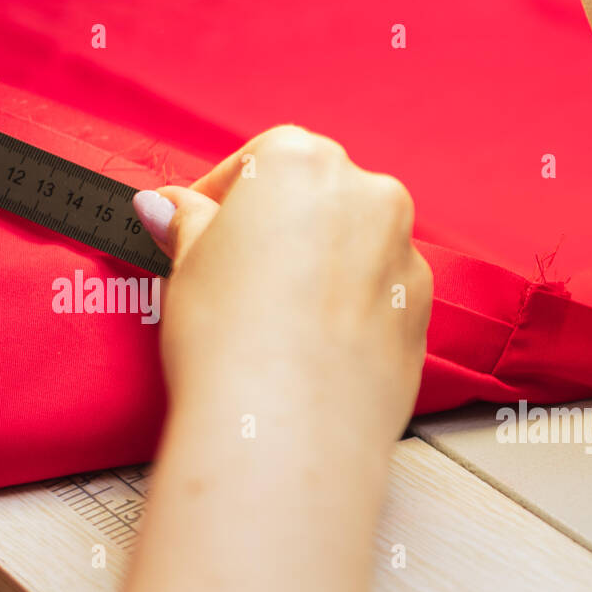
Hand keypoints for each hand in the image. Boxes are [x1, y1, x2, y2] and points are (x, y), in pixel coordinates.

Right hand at [134, 125, 431, 450]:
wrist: (290, 429)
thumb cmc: (233, 340)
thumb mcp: (186, 264)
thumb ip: (188, 224)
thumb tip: (170, 209)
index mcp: (306, 163)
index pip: (258, 163)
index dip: (221, 200)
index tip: (198, 229)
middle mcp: (370, 198)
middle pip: (317, 201)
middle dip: (278, 232)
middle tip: (233, 277)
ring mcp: (405, 257)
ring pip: (354, 250)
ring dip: (320, 272)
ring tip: (274, 322)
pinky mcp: (422, 314)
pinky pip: (377, 298)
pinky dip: (350, 313)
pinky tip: (312, 348)